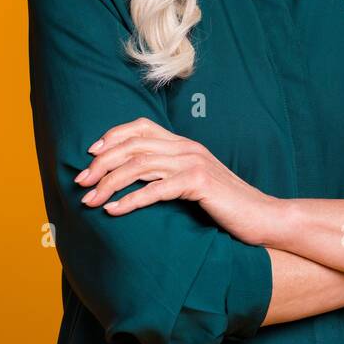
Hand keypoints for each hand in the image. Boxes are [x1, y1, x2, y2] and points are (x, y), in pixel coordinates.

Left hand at [73, 117, 280, 246]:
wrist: (263, 216)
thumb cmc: (227, 206)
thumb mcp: (195, 184)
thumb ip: (171, 175)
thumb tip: (136, 181)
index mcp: (185, 145)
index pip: (141, 127)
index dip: (112, 136)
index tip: (90, 154)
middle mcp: (187, 148)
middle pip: (133, 145)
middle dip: (101, 163)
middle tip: (80, 183)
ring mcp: (193, 163)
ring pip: (139, 166)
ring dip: (108, 184)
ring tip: (89, 201)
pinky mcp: (198, 184)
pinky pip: (155, 190)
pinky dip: (129, 200)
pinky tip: (113, 211)